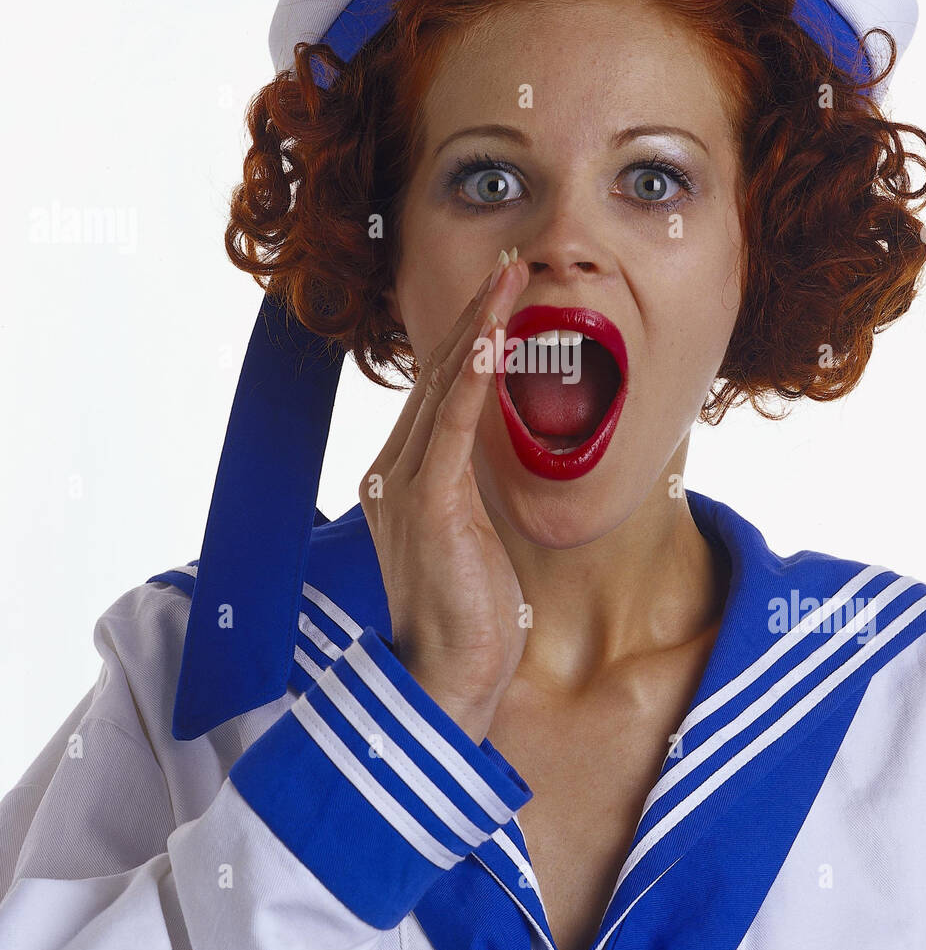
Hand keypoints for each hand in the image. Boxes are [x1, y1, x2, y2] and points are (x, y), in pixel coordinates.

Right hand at [358, 249, 529, 742]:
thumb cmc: (467, 614)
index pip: (435, 393)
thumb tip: (490, 453)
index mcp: (399, 479)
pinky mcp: (429, 505)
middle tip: (507, 268)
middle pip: (435, 376)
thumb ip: (467, 487)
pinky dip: (473, 377)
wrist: (447, 680)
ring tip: (509, 281)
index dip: (465, 340)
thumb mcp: (468, 535)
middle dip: (473, 317)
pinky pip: (454, 425)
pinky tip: (491, 338)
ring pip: (443, 387)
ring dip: (478, 328)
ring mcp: (406, 486)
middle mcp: (393, 473)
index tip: (495, 300)